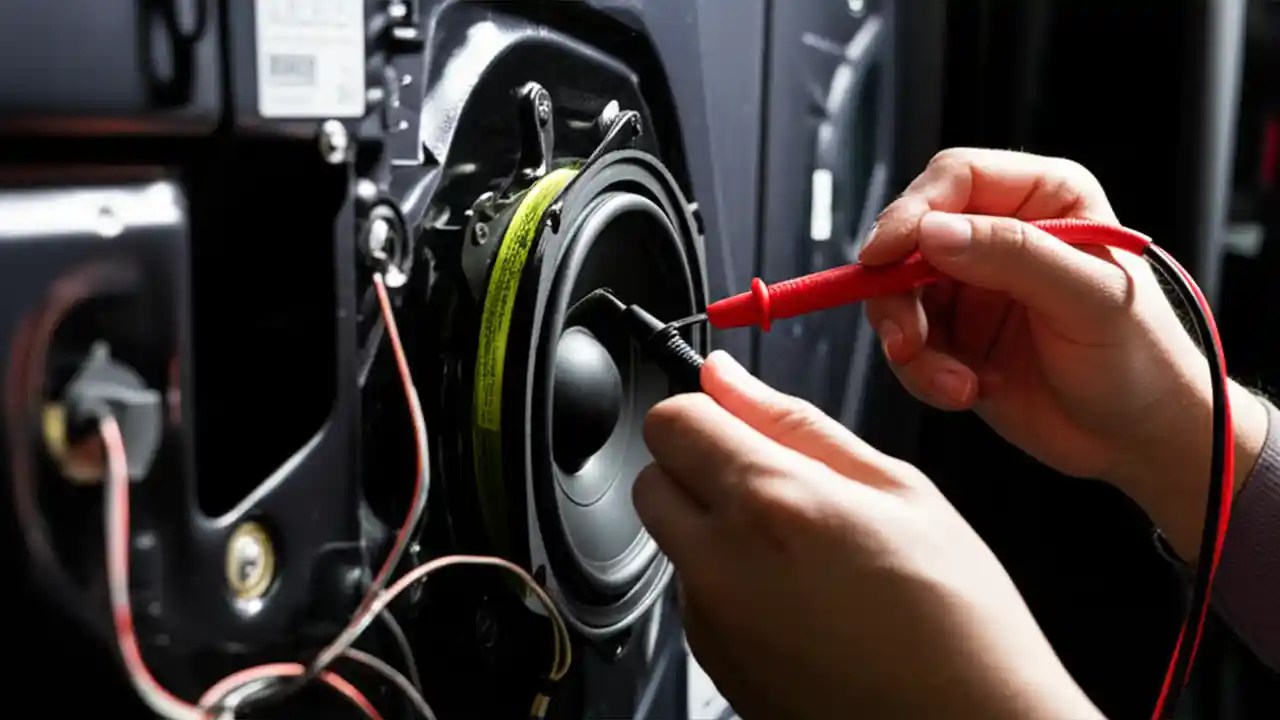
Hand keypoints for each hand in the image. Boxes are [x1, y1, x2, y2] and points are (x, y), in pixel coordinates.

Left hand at [634, 352, 1101, 719]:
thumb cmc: (957, 620)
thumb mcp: (898, 489)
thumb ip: (795, 423)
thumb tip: (726, 379)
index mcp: (771, 502)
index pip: (669, 420)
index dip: (705, 412)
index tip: (737, 423)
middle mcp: (721, 565)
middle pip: (652, 480)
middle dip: (697, 468)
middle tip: (776, 486)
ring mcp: (712, 624)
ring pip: (675, 542)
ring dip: (716, 531)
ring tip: (808, 556)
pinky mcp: (714, 666)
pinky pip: (697, 599)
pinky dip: (730, 586)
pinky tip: (801, 600)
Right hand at [861, 147, 1268, 561]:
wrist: (1140, 438)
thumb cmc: (1140, 358)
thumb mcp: (1086, 299)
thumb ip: (1012, 255)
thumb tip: (932, 232)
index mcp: (1042, 199)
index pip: (955, 180)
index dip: (912, 213)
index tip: (884, 256)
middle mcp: (999, 234)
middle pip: (910, 238)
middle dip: (897, 294)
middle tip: (906, 340)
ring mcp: (971, 287)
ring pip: (897, 296)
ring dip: (913, 346)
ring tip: (955, 384)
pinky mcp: (954, 337)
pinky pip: (907, 345)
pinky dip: (924, 375)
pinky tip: (967, 392)